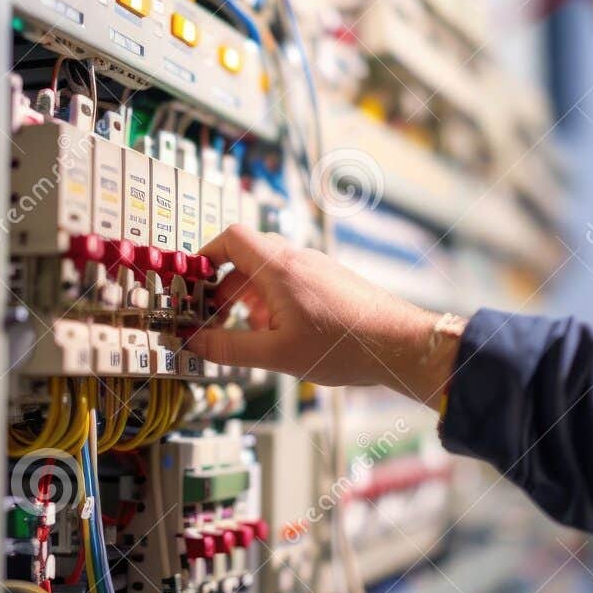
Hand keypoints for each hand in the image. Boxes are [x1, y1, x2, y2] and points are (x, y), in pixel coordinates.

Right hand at [184, 225, 463, 408]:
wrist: (400, 345)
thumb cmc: (346, 345)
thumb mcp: (278, 354)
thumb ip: (230, 349)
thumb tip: (195, 343)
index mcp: (279, 268)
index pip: (230, 238)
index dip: (205, 256)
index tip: (192, 283)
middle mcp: (297, 260)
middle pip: (245, 258)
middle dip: (223, 289)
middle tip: (213, 320)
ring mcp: (316, 269)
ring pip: (268, 274)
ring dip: (249, 300)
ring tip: (249, 335)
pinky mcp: (330, 282)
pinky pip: (289, 283)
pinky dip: (274, 303)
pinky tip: (280, 336)